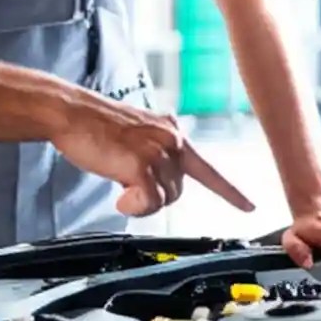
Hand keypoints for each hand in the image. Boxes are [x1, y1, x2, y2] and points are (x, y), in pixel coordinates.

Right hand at [52, 96, 254, 216]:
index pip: (207, 168)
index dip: (229, 191)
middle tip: (126, 181)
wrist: (71, 113)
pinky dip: (134, 206)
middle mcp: (172, 139)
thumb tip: (160, 181)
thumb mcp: (136, 136)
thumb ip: (156, 153)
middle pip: (178, 192)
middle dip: (154, 195)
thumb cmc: (95, 126)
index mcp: (171, 132)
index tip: (249, 206)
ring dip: (141, 201)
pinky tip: (119, 195)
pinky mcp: (142, 164)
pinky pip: (149, 203)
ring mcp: (159, 151)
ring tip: (118, 179)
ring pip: (164, 200)